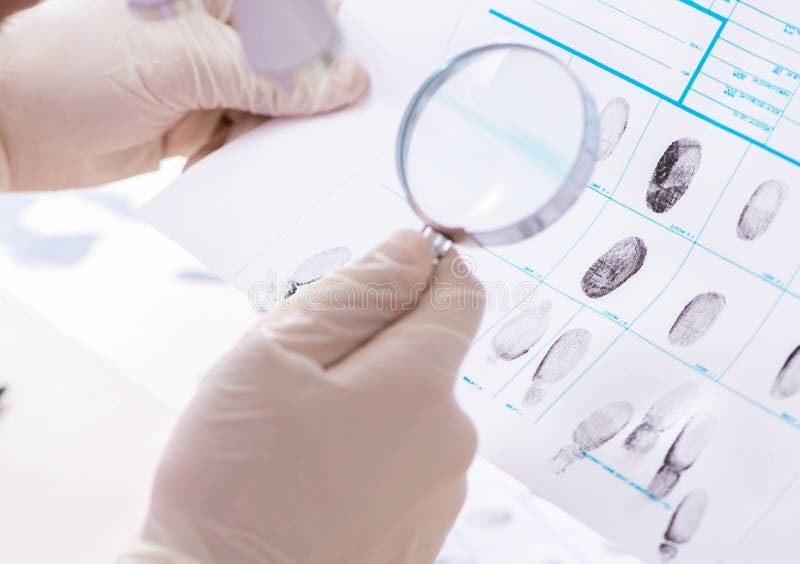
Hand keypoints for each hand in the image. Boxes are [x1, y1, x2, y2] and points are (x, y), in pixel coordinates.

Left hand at [0, 0, 367, 190]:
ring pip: (279, 112)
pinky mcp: (200, 127)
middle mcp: (222, 38)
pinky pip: (249, 145)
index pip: (306, 15)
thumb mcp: (181, 62)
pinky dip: (258, 163)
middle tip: (354, 139)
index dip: (343, 45)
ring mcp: (212, 84)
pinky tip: (262, 176)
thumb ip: (268, 75)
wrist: (10, 126)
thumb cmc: (76, 66)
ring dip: (291, 140)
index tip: (377, 86)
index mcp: (221, 1)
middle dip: (323, 103)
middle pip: (300, 68)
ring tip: (309, 166)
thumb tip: (347, 81)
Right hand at [117, 231, 484, 563]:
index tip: (373, 278)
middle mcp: (451, 440)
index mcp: (421, 386)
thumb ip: (355, 294)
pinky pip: (404, 461)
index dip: (421, 270)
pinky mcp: (422, 531)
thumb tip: (414, 249)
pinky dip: (368, 451)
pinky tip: (314, 479)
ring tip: (297, 439)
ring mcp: (441, 493)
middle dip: (372, 344)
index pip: (459, 294)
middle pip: (429, 354)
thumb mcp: (276, 357)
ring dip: (366, 401)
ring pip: (412, 410)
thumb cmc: (235, 480)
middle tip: (298, 377)